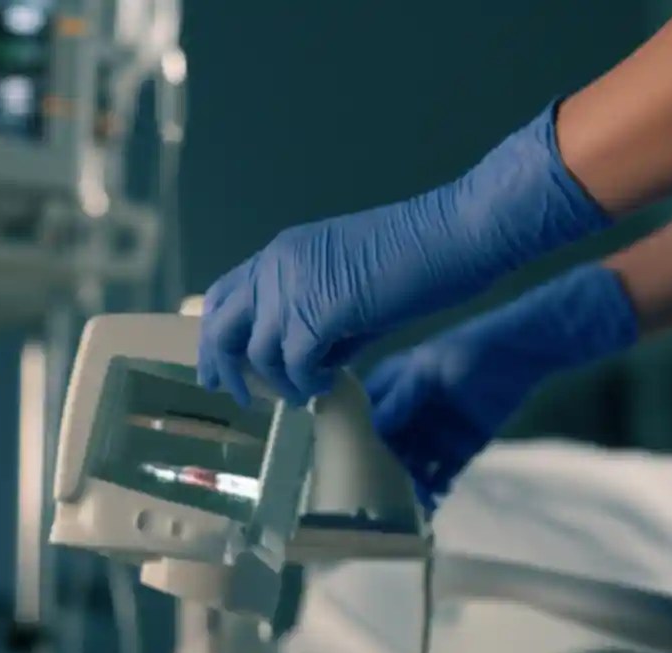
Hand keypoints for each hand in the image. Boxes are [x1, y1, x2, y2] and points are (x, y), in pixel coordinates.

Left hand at [198, 99, 610, 405]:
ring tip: (305, 394)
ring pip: (258, 352)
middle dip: (222, 366)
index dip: (216, 334)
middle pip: (221, 324)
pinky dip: (308, 383)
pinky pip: (295, 364)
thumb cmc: (418, 259)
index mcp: (284, 253)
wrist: (454, 235)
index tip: (221, 368)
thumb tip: (307, 368)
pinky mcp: (320, 310)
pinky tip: (326, 389)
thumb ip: (322, 323)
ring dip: (279, 382)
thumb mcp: (353, 291)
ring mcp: (295, 285)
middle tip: (237, 397)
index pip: (224, 295)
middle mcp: (278, 264)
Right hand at [365, 264, 638, 512]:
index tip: (342, 462)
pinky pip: (443, 474)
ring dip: (408, 483)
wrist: (519, 356)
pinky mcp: (461, 447)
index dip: (354, 436)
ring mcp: (435, 431)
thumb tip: (373, 428)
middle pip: (387, 447)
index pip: (365, 415)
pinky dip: (437, 488)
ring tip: (408, 503)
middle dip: (382, 469)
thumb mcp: (426, 370)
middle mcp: (410, 413)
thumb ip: (401, 398)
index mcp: (395, 387)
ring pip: (413, 464)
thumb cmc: (467, 353)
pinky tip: (434, 499)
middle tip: (376, 495)